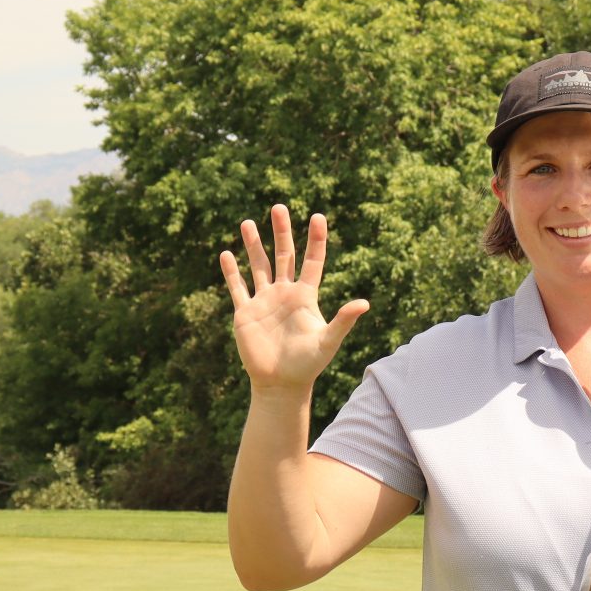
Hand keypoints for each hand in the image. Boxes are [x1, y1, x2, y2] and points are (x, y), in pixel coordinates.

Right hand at [219, 204, 368, 391]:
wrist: (281, 384)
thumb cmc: (308, 365)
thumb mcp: (328, 341)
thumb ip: (343, 321)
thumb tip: (364, 303)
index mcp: (305, 296)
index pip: (312, 261)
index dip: (315, 239)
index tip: (318, 216)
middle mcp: (285, 294)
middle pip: (283, 255)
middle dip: (281, 231)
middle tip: (279, 206)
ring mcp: (264, 302)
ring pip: (258, 266)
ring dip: (253, 245)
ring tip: (247, 222)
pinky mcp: (245, 314)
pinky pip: (238, 288)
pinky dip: (231, 272)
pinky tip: (226, 254)